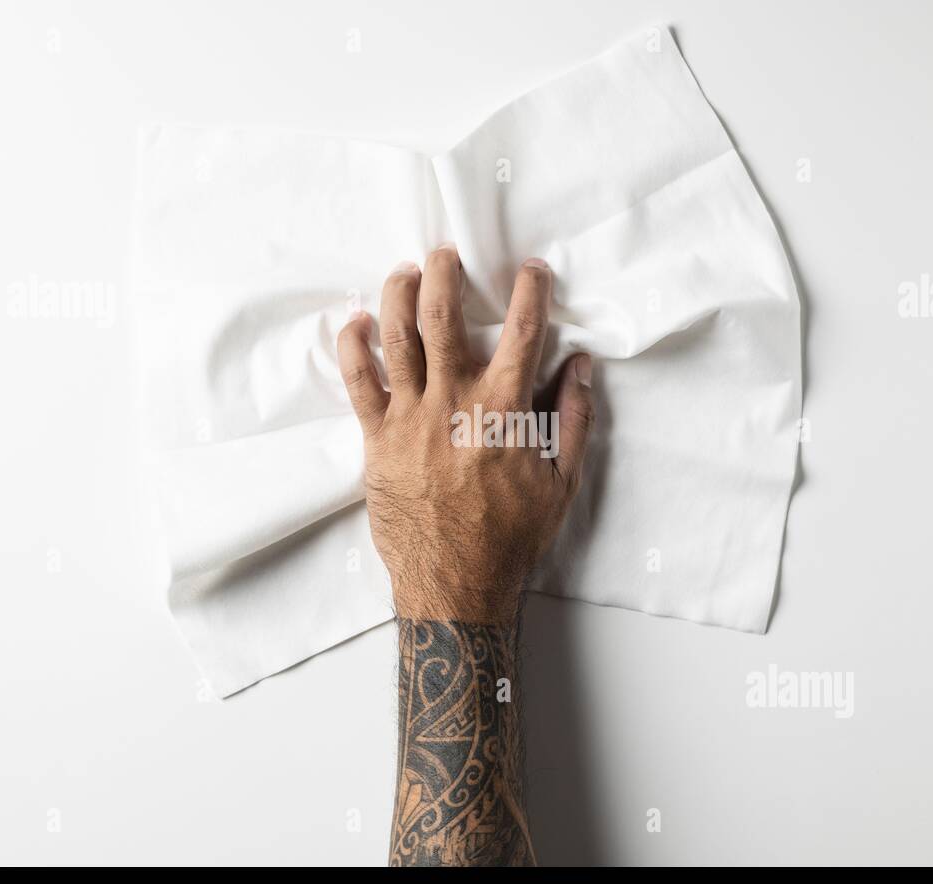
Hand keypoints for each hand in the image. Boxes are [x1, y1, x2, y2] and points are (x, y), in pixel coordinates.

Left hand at [336, 245, 593, 624]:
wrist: (454, 583)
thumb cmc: (511, 536)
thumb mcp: (561, 482)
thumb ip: (573, 419)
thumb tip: (580, 365)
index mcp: (503, 412)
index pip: (522, 332)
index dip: (530, 291)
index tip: (531, 267)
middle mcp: (453, 404)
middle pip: (443, 316)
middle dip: (444, 272)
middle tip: (447, 252)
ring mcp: (409, 419)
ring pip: (395, 338)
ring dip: (397, 294)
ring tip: (404, 272)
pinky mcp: (376, 440)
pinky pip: (356, 382)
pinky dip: (352, 345)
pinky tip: (357, 322)